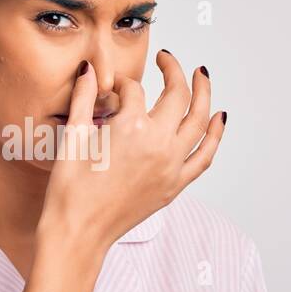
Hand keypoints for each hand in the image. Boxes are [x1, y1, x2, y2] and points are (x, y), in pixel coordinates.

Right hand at [38, 51, 225, 253]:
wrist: (78, 232)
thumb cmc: (70, 189)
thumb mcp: (72, 136)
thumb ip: (84, 98)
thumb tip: (89, 69)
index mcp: (131, 126)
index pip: (134, 90)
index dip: (121, 83)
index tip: (111, 87)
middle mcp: (158, 143)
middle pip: (177, 95)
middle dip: (173, 71)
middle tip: (166, 59)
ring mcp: (171, 165)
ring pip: (200, 121)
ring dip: (204, 94)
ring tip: (202, 75)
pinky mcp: (174, 185)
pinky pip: (205, 156)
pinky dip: (215, 135)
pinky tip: (220, 118)